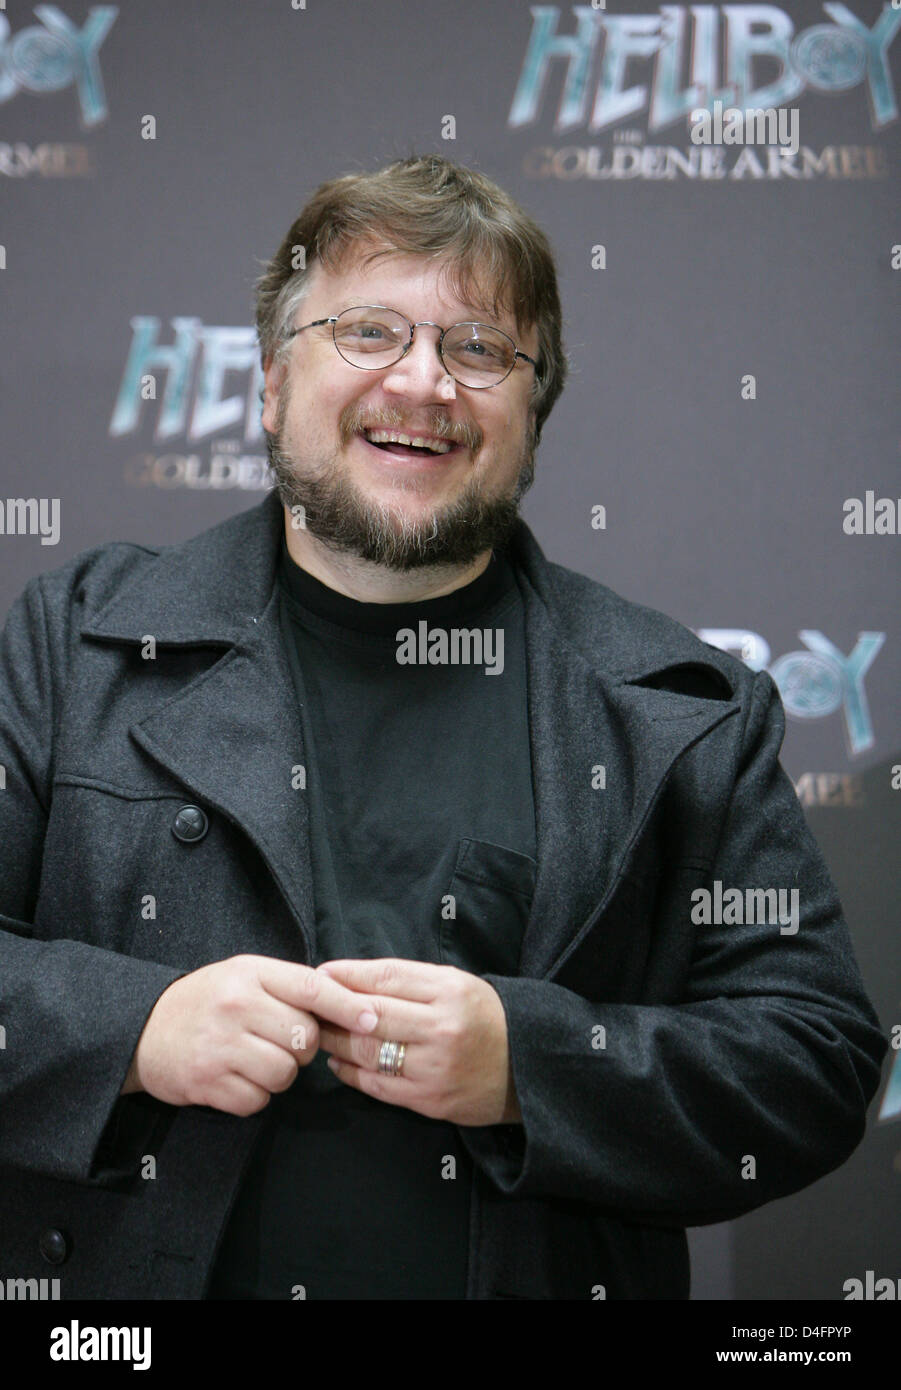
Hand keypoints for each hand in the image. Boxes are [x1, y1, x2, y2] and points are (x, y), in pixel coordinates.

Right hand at [122, 954, 381, 1115]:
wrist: (140, 1029)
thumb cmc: (206, 1001)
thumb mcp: (243, 976)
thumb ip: (289, 986)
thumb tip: (350, 1004)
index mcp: (250, 974)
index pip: (311, 988)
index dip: (347, 1006)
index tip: (372, 1020)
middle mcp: (235, 1006)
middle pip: (304, 1038)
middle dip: (302, 1048)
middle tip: (280, 1043)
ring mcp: (219, 1045)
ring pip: (284, 1073)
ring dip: (279, 1075)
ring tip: (255, 1061)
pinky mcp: (206, 1082)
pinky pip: (257, 1100)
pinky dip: (254, 1096)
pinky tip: (235, 1079)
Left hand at [315, 958, 521, 1127]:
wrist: (527, 1067)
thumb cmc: (484, 1018)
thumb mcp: (455, 985)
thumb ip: (407, 981)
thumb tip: (349, 978)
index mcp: (449, 991)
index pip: (385, 978)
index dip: (347, 976)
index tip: (320, 974)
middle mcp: (441, 1028)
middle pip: (369, 1016)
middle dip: (332, 1010)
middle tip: (308, 1007)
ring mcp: (435, 1067)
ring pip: (368, 1052)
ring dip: (335, 1042)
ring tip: (318, 1033)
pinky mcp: (430, 1100)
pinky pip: (378, 1086)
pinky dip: (351, 1073)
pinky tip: (340, 1063)